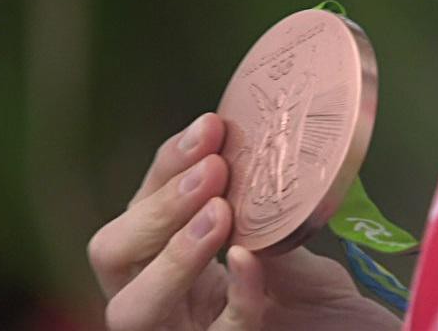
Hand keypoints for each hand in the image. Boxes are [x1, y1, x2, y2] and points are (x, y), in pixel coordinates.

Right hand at [88, 113, 400, 329]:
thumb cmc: (325, 307)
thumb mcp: (291, 252)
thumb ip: (262, 221)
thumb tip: (246, 159)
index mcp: (176, 266)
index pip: (144, 209)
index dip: (168, 166)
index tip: (210, 128)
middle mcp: (168, 303)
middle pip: (113, 254)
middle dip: (156, 207)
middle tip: (211, 170)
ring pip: (132, 308)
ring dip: (173, 253)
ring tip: (218, 211)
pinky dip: (232, 295)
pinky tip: (248, 260)